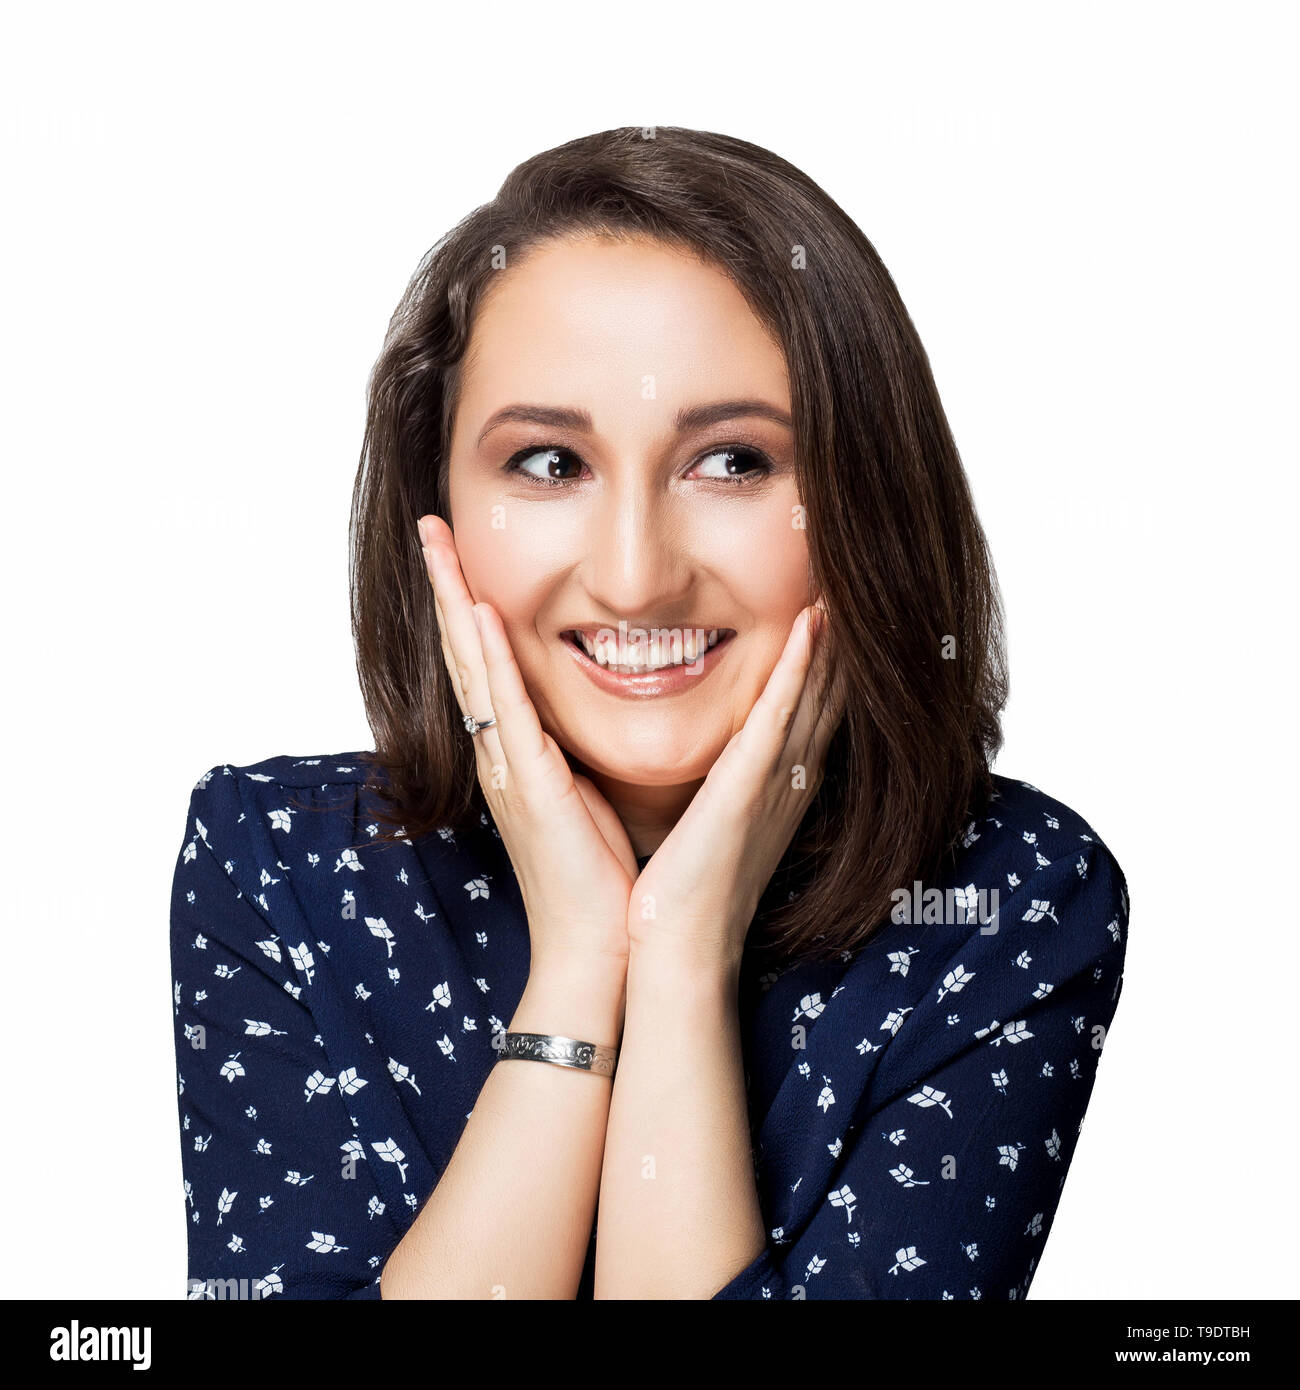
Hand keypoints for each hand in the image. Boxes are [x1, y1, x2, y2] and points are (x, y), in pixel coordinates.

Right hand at [418, 514, 637, 975]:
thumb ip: (580, 747)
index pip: (487, 664)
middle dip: (446, 586)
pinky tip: (477, 612)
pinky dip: (488, 658)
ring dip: (453, 601)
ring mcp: (507, 767)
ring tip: (437, 543)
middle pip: (465, 653)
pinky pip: (505, 708)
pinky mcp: (530, 785)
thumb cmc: (602, 874)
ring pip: (473, 668)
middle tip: (430, 526)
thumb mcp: (589, 792)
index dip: (469, 606)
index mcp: (518, 753)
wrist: (600, 944)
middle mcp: (501, 753)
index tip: (461, 551)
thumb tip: (603, 704)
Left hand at [627, 601, 843, 971]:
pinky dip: (798, 671)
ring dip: (829, 644)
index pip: (807, 713)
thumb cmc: (685, 891)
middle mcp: (788, 780)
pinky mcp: (750, 788)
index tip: (830, 615)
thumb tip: (714, 761)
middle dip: (838, 647)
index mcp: (775, 789)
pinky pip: (780, 717)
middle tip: (853, 587)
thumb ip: (720, 787)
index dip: (824, 665)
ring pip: (811, 697)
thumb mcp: (712, 826)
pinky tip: (811, 629)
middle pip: (823, 698)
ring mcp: (774, 782)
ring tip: (841, 590)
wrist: (677, 943)